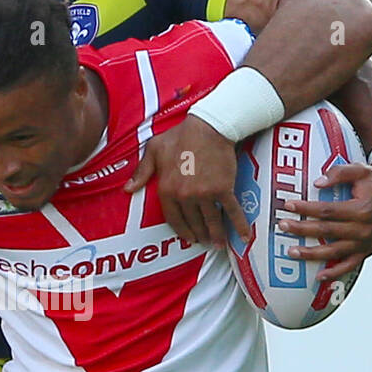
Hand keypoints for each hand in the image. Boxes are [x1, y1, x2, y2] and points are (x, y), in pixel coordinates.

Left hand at [124, 116, 249, 246]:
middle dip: (199, 234)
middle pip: (193, 222)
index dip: (181, 230)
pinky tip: (244, 237)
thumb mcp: (154, 150)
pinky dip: (239, 225)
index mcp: (167, 189)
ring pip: (211, 221)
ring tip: (219, 244)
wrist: (208, 126)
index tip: (188, 237)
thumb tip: (127, 189)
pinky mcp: (223, 189)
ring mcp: (205, 194)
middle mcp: (184, 196)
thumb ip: (141, 171)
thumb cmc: (180, 136)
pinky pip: (232, 211)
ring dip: (216, 235)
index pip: (173, 218)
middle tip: (204, 241)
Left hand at [280, 162, 371, 283]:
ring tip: (291, 252)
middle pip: (327, 231)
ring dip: (312, 254)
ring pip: (335, 251)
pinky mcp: (367, 250)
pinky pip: (350, 265)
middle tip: (282, 226)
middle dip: (302, 229)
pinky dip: (335, 273)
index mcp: (361, 209)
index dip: (306, 208)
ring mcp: (365, 242)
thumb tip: (317, 182)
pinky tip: (319, 277)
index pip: (327, 211)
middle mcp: (363, 228)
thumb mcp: (362, 170)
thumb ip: (340, 173)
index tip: (288, 205)